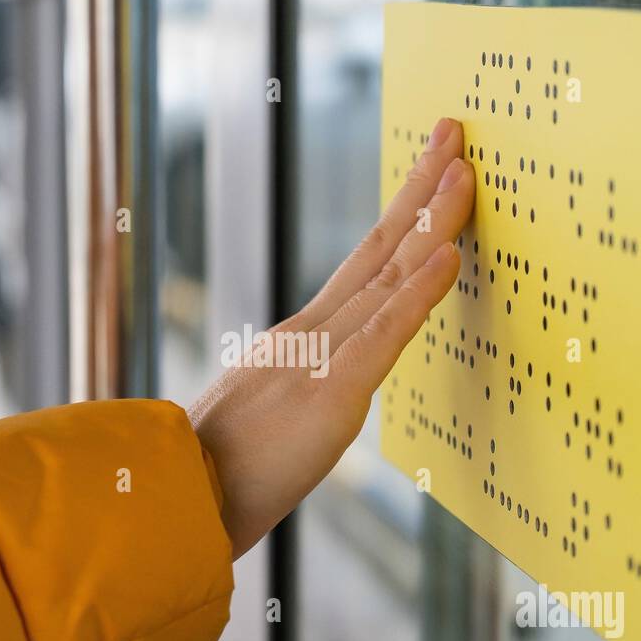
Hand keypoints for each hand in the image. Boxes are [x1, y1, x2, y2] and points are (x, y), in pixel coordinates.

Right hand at [189, 117, 474, 557]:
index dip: (402, 219)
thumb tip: (324, 386)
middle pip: (377, 250)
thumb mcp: (269, 420)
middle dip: (420, 191)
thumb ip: (300, 391)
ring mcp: (317, 358)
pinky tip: (450, 256)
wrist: (175, 505)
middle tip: (454, 134)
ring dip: (432, 223)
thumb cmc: (218, 475)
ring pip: (385, 278)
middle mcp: (309, 335)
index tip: (430, 176)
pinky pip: (381, 337)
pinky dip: (419, 294)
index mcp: (298, 340)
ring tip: (465, 174)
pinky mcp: (328, 395)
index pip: (362, 267)